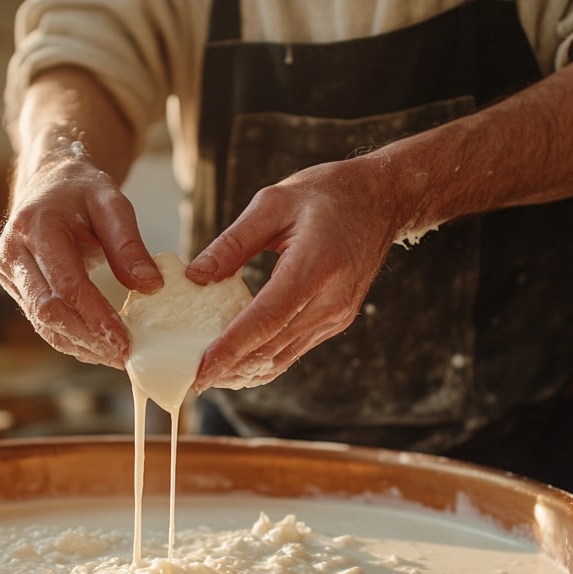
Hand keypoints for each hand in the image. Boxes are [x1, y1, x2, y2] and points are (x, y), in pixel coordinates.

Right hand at [0, 150, 161, 367]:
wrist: (49, 182)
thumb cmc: (81, 190)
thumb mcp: (112, 202)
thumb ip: (129, 244)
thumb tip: (150, 286)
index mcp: (35, 226)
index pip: (66, 284)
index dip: (96, 317)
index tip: (125, 341)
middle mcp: (13, 252)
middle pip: (49, 310)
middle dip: (88, 339)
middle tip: (125, 357)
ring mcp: (10, 273)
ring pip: (43, 323)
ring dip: (80, 345)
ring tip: (117, 358)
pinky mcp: (16, 287)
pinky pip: (43, 321)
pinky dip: (72, 339)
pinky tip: (99, 348)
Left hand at [186, 157, 399, 390]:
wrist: (381, 200)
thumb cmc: (328, 194)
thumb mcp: (274, 202)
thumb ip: (233, 242)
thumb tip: (197, 276)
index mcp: (316, 267)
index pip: (266, 320)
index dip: (230, 348)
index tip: (199, 368)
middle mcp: (330, 301)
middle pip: (272, 348)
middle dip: (229, 369)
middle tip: (191, 379)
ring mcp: (336, 316)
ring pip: (283, 357)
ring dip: (244, 371)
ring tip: (208, 375)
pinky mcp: (336, 321)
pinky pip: (294, 350)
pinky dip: (264, 361)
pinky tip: (238, 363)